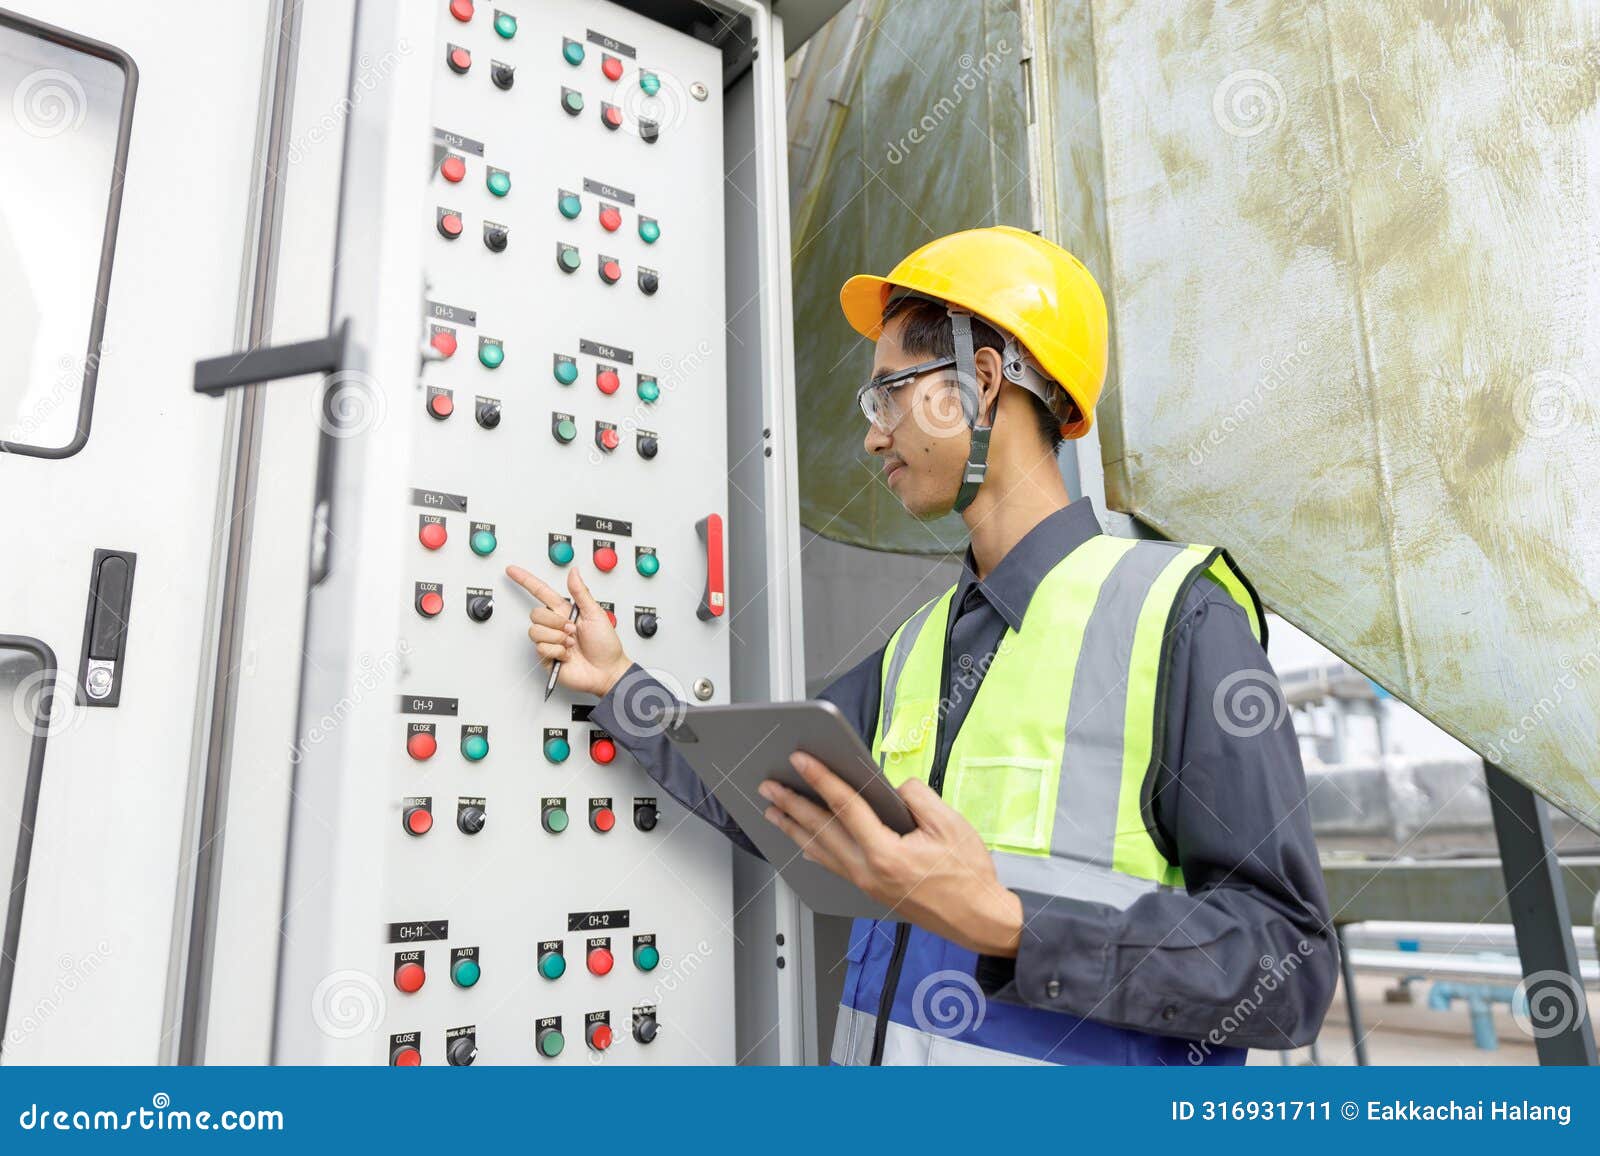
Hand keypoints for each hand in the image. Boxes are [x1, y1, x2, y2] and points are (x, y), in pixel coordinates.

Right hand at [506, 564, 631, 696]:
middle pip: (535, 613)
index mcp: (565, 611)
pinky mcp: (547, 657)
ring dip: (557, 637)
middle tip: (572, 629)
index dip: (526, 580)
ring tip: (571, 643)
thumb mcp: (596, 614)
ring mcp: (550, 641)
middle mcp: (555, 625)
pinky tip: (567, 655)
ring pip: (535, 631)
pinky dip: (558, 651)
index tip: (512, 570)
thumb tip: (574, 572)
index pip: (541, 592)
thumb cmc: (605, 644)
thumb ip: (581, 592)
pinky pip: (541, 648)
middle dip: (554, 621)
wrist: (607, 671)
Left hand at [759, 752, 1023, 956]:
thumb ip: (917, 797)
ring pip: (820, 850)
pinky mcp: (869, 889)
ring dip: (793, 827)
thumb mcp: (950, 824)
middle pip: (821, 830)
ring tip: (772, 809)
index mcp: (886, 853)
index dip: (821, 778)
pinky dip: (812, 848)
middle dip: (791, 804)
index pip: (846, 807)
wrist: (976, 919)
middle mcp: (868, 871)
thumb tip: (892, 786)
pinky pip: (831, 865)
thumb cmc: (967, 875)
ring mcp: (865, 883)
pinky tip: (802, 841)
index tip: (801, 759)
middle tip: (768, 785)